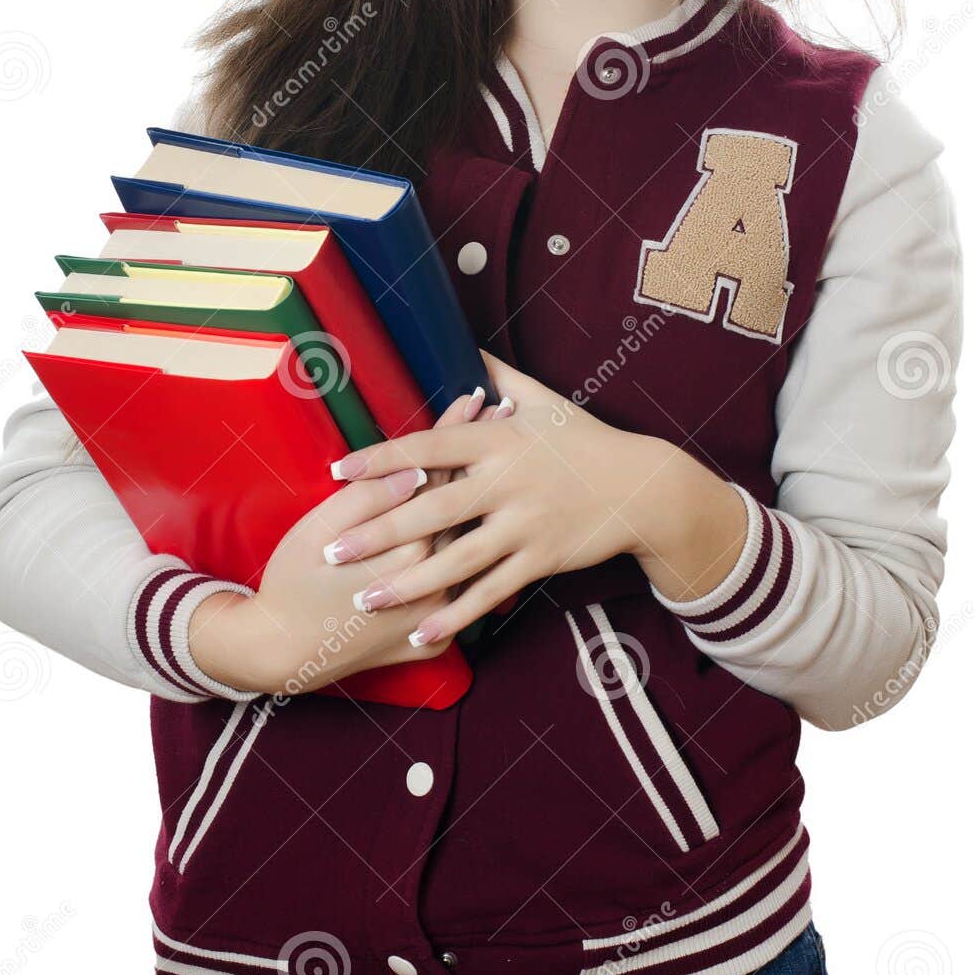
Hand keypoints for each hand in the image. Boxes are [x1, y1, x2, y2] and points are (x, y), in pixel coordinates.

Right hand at [187, 385, 512, 693]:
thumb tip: (418, 471)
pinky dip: (479, 570)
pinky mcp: (433, 640)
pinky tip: (494, 541)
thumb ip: (370, 499)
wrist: (283, 653)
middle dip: (485, 458)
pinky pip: (462, 601)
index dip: (455, 433)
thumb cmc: (293, 580)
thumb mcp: (318, 530)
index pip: (439, 476)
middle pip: (464, 508)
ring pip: (471, 553)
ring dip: (489, 506)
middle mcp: (433, 582)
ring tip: (510, 469)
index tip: (476, 397)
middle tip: (507, 414)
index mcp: (407, 548)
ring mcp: (436, 616)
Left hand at [321, 349, 706, 644]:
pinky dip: (456, 614)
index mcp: (499, 440)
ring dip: (408, 583)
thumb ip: (500, 373)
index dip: (381, 459)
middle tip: (332, 551)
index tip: (338, 471)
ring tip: (363, 598)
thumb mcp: (544, 400)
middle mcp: (508, 481)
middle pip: (432, 509)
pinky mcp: (542, 559)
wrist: (642, 486)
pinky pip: (491, 592)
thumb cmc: (585, 439)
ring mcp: (525, 524)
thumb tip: (463, 341)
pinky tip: (421, 634)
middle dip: (379, 533)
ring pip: (457, 559)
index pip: (429, 447)